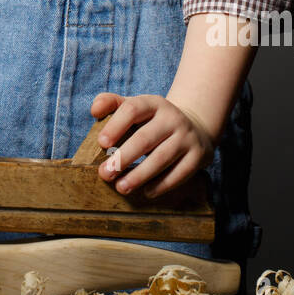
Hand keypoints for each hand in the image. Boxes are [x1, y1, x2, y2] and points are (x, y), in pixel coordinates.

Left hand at [89, 92, 214, 199]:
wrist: (195, 127)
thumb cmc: (153, 121)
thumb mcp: (136, 107)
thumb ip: (112, 103)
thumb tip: (95, 110)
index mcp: (153, 103)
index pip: (132, 109)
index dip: (116, 126)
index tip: (101, 143)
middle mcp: (172, 118)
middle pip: (145, 138)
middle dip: (123, 158)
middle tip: (105, 174)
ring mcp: (187, 137)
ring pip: (161, 158)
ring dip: (139, 175)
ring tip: (121, 187)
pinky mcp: (198, 156)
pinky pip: (179, 173)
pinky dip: (161, 185)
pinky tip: (146, 192)